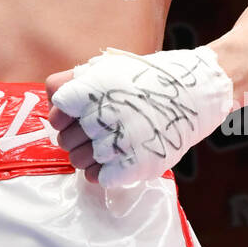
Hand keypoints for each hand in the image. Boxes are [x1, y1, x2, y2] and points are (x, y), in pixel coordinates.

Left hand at [46, 47, 233, 188]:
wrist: (193, 92)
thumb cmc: (146, 81)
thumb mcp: (108, 68)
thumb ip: (75, 83)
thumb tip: (54, 105)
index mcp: (94, 89)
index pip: (57, 112)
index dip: (61, 117)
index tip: (71, 118)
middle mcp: (104, 114)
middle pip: (64, 140)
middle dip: (73, 138)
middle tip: (92, 133)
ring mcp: (120, 141)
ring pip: (78, 161)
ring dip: (86, 157)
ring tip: (104, 147)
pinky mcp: (136, 164)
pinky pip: (99, 178)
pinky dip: (102, 173)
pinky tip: (113, 161)